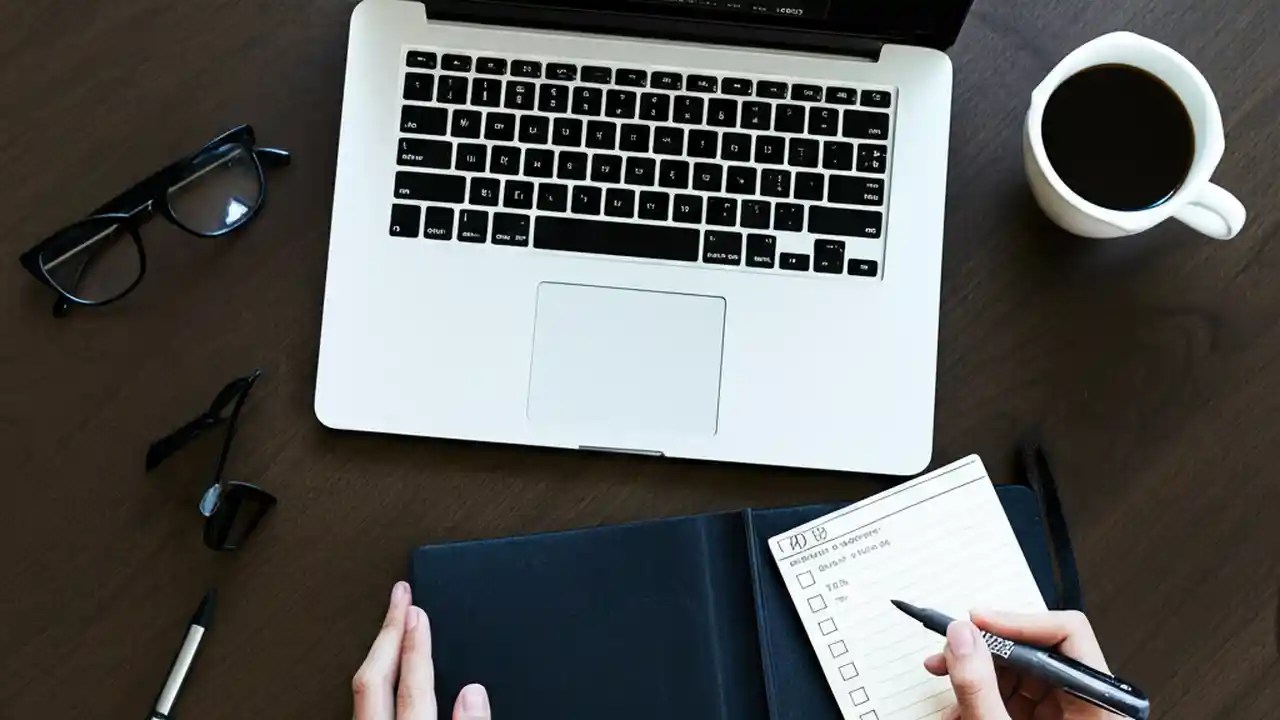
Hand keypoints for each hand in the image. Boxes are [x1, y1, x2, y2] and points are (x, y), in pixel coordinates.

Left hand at [353, 581, 490, 719]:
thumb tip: (474, 694)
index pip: (411, 687)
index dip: (416, 647)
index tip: (418, 613)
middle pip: (373, 677)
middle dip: (388, 632)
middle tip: (399, 597)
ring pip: (362, 688)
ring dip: (379, 651)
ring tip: (392, 623)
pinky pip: (363, 701)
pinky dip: (376, 676)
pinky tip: (387, 670)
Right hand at [924, 610, 1110, 719]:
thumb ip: (979, 689)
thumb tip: (962, 637)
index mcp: (1097, 704)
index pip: (1068, 633)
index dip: (1018, 621)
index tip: (977, 622)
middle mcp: (1087, 703)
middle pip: (1036, 650)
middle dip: (984, 651)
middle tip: (949, 652)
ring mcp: (1066, 713)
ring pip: (1018, 672)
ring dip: (975, 676)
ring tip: (946, 686)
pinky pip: (1012, 695)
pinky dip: (980, 695)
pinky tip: (959, 707)